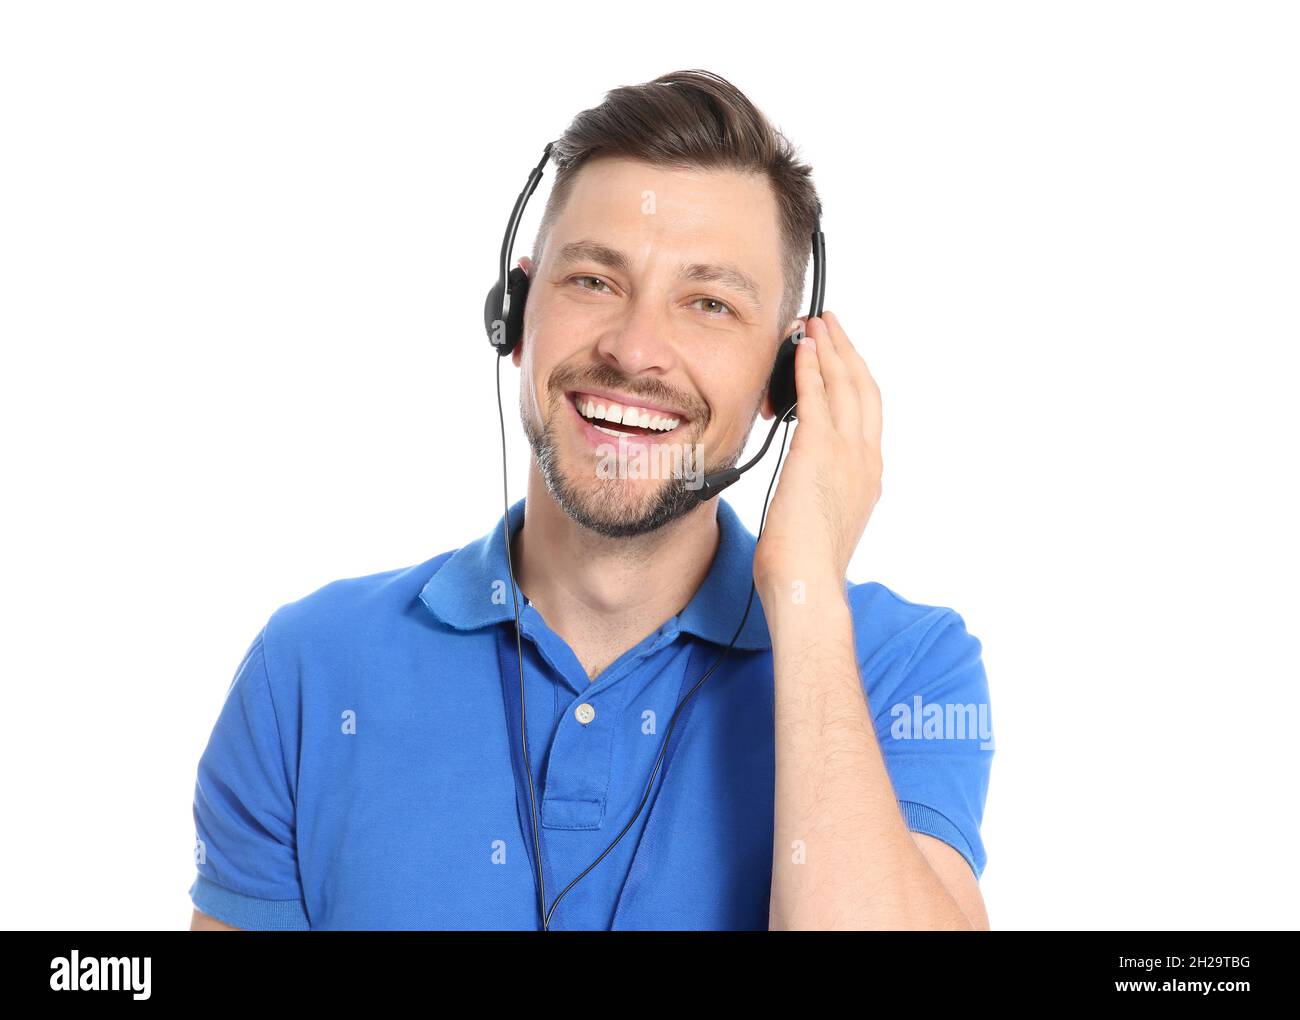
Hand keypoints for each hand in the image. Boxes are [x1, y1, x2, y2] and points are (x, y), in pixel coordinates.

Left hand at [752, 310, 882, 592]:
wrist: (807, 583)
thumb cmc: (805, 564)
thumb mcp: (821, 518)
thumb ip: (819, 490)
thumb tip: (802, 482)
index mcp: (870, 474)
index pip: (868, 412)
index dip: (857, 377)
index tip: (843, 355)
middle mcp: (866, 458)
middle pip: (863, 388)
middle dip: (847, 350)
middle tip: (832, 323)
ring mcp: (847, 452)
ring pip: (844, 384)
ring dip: (830, 348)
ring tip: (817, 323)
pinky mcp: (818, 451)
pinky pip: (816, 396)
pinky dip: (810, 367)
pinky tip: (801, 348)